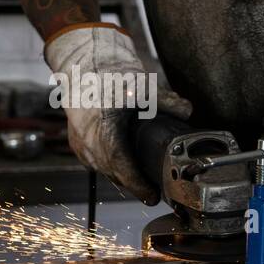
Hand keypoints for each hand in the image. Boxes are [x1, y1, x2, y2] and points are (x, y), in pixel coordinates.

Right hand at [45, 25, 191, 203]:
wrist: (81, 67)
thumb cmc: (107, 75)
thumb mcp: (141, 86)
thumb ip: (166, 101)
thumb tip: (187, 112)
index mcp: (103, 129)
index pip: (121, 167)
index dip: (138, 184)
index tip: (152, 196)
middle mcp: (88, 141)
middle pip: (114, 173)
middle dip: (134, 184)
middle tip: (153, 192)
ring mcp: (79, 144)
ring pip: (104, 170)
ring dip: (122, 177)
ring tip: (140, 182)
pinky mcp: (76, 143)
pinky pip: (95, 163)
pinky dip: (110, 167)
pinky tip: (123, 167)